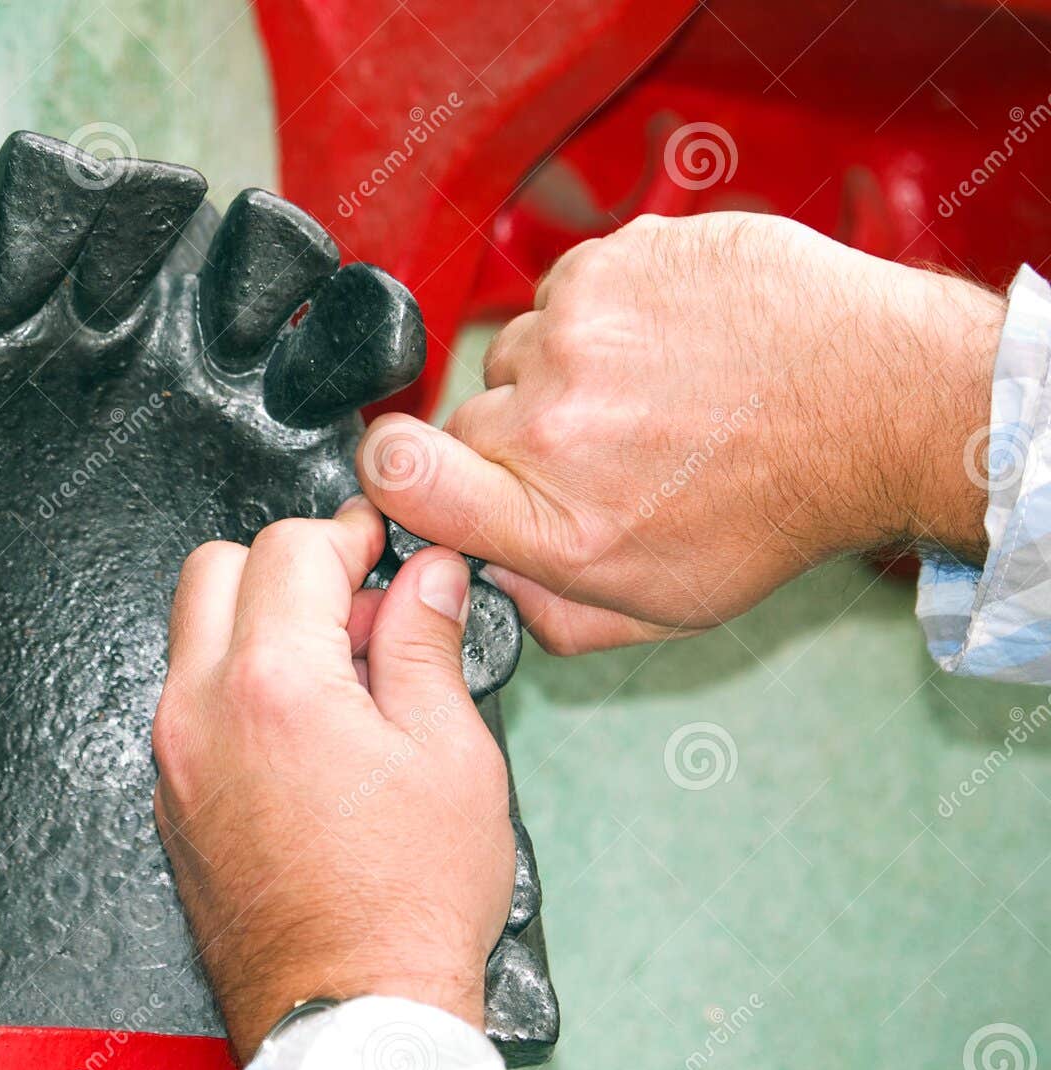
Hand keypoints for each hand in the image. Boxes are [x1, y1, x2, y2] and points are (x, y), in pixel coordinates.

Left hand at [152, 498, 514, 1059]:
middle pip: (214, 570)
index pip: (288, 548)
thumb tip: (426, 579)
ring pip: (193, 637)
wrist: (352, 1013)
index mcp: (274, 686)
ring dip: (258, 625)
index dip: (347, 534)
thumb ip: (426, 645)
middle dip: (285, 565)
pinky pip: (190, 705)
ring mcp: (177, 762)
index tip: (379, 548)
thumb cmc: (406, 908)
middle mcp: (202, 715)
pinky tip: (308, 730)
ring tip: (342, 677)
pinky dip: (238, 687)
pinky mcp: (175, 801)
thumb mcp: (451, 756)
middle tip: (354, 602)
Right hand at [355, 212, 1005, 654]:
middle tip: (604, 448)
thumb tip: (478, 586)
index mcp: (557, 520)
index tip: (404, 473)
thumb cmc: (777, 508)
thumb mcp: (660, 609)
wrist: (879, 400)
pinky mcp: (614, 260)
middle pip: (466, 420)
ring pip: (519, 353)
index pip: (400, 476)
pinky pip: (566, 293)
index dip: (386, 473)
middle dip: (517, 440)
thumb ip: (546, 614)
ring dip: (564, 374)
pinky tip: (670, 343)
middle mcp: (555, 423)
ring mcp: (582, 328)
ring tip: (651, 392)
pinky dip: (606, 317)